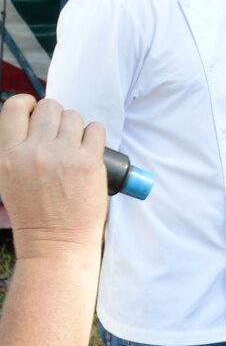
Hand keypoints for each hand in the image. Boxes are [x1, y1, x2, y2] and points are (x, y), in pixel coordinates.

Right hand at [0, 96, 107, 259]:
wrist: (56, 241)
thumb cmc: (34, 211)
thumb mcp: (7, 177)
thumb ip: (16, 147)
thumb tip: (31, 117)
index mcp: (7, 155)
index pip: (15, 107)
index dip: (28, 105)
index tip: (36, 112)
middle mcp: (33, 151)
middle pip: (49, 107)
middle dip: (55, 118)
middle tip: (59, 136)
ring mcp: (62, 155)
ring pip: (74, 116)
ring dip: (76, 128)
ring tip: (73, 148)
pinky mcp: (89, 161)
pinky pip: (96, 129)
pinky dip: (94, 136)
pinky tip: (88, 151)